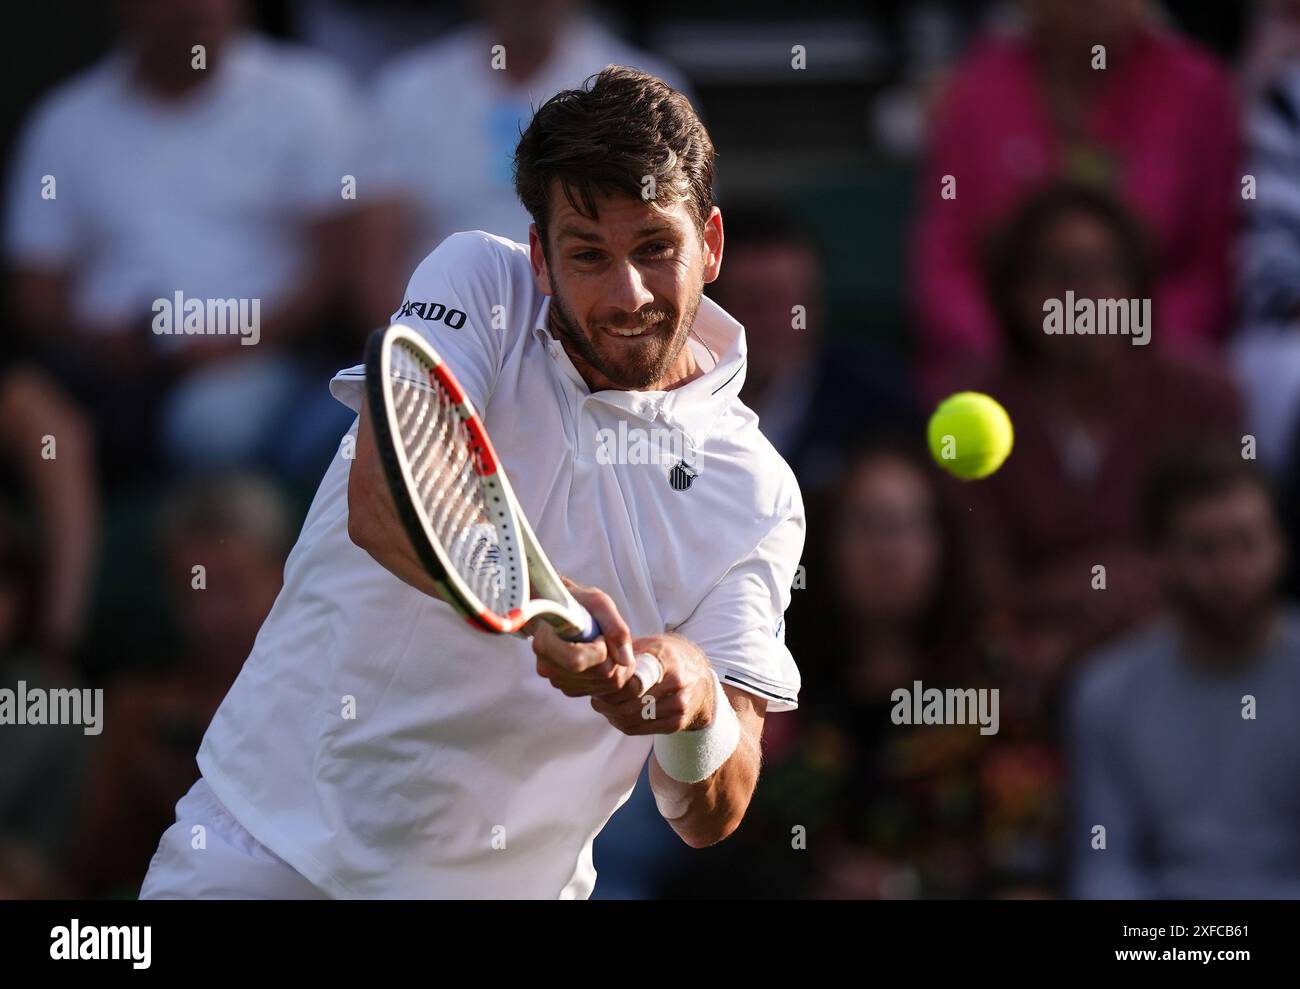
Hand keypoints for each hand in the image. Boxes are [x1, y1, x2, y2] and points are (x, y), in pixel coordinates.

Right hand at [529, 580, 641, 699]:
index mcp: (545, 643)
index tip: (600, 634)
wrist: (560, 611)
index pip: (577, 660)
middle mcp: (547, 667)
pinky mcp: (569, 689)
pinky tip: (600, 657)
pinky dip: (609, 675)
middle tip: (607, 637)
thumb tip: (625, 660)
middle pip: (598, 674)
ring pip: (604, 685)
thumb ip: (614, 626)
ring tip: (604, 645)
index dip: (600, 650)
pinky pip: (601, 690)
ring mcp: (557, 680)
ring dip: (614, 665)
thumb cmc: (577, 603)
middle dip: (614, 656)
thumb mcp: (598, 603)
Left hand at [589, 633, 716, 736]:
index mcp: (666, 657)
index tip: (598, 685)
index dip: (610, 686)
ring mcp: (679, 705)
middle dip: (607, 704)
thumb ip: (627, 649)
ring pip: (632, 718)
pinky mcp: (677, 722)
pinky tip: (618, 716)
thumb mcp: (651, 644)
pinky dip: (624, 724)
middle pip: (629, 702)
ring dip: (612, 716)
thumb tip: (599, 655)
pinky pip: (640, 729)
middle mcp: (677, 681)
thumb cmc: (668, 658)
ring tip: (605, 707)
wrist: (702, 679)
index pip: (631, 679)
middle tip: (596, 700)